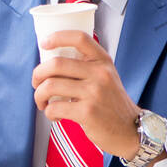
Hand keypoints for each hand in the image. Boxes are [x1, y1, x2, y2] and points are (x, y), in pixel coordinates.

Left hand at [32, 31, 147, 161]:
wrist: (130, 130)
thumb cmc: (111, 103)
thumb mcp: (106, 77)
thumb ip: (86, 68)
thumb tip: (50, 64)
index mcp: (103, 61)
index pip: (80, 38)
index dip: (58, 37)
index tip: (44, 43)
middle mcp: (100, 74)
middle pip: (56, 64)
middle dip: (37, 74)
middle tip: (36, 84)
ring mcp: (94, 93)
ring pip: (50, 86)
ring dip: (39, 96)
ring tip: (43, 102)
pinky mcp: (87, 113)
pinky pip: (55, 108)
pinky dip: (49, 112)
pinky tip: (55, 115)